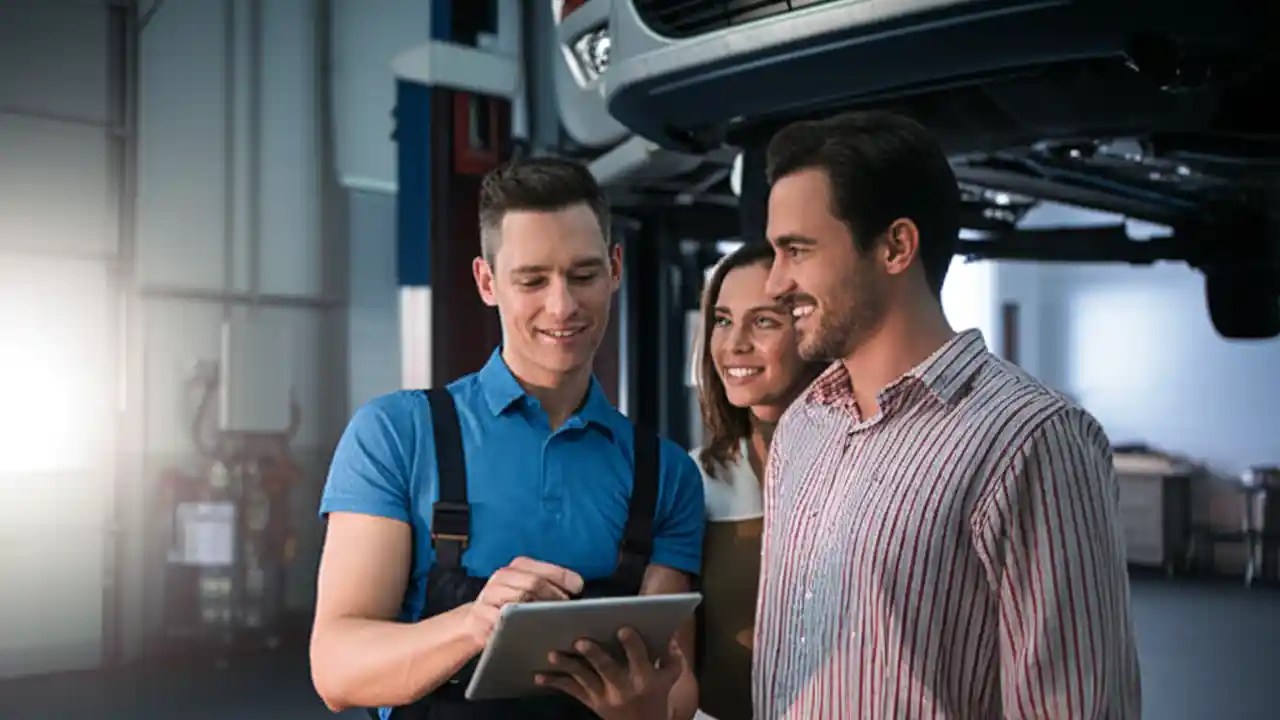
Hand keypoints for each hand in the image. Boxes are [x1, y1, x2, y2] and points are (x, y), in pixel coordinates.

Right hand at [461, 557, 583, 651]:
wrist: (475, 622)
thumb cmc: (510, 604)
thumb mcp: (526, 586)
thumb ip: (548, 584)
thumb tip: (577, 588)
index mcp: (517, 566)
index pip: (543, 569)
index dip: (562, 578)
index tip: (577, 588)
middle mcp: (501, 577)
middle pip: (534, 583)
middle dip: (554, 597)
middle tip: (566, 611)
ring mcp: (489, 596)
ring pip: (520, 601)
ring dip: (539, 612)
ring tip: (553, 622)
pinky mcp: (481, 617)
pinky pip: (504, 621)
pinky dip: (519, 626)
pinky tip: (531, 631)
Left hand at [536, 628, 685, 719]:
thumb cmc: (658, 696)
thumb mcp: (670, 677)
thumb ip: (672, 655)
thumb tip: (668, 632)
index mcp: (645, 678)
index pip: (638, 658)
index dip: (631, 644)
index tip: (622, 629)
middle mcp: (623, 688)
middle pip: (607, 669)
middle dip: (594, 655)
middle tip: (580, 641)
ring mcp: (604, 697)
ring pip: (583, 679)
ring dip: (567, 666)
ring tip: (552, 655)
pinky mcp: (591, 703)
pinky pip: (571, 691)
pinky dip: (555, 683)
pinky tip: (539, 676)